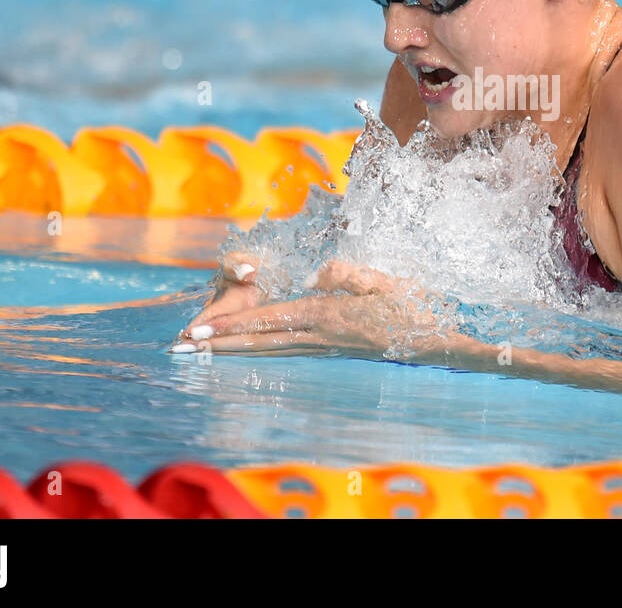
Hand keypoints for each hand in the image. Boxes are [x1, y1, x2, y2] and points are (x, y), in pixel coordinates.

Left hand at [170, 260, 439, 357]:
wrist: (437, 343)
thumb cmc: (415, 308)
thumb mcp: (386, 282)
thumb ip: (349, 274)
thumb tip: (317, 272)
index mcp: (329, 314)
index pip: (271, 319)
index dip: (235, 324)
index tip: (203, 329)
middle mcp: (321, 335)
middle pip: (262, 340)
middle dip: (222, 343)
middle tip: (184, 346)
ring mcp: (326, 346)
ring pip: (272, 348)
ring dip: (236, 349)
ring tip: (204, 350)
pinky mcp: (334, 349)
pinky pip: (289, 350)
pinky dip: (262, 350)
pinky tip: (249, 351)